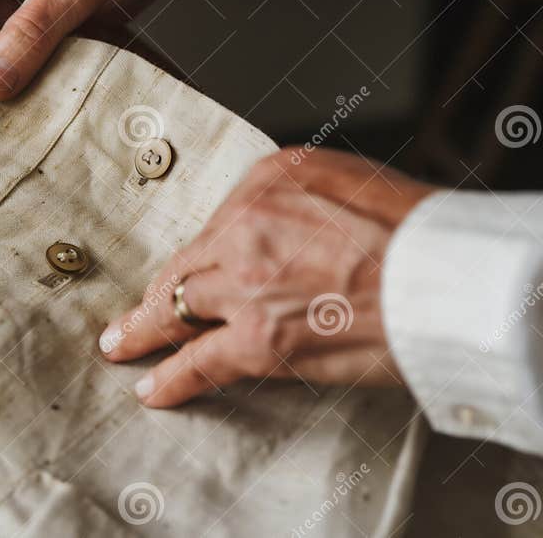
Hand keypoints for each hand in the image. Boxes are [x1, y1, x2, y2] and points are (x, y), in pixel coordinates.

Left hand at [99, 147, 435, 406]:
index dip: (199, 258)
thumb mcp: (348, 179)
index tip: (187, 272)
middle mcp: (244, 226)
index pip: (214, 226)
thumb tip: (272, 227)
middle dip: (155, 293)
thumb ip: (295, 199)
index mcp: (266, 182)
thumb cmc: (415, 229)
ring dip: (145, 330)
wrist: (445, 275)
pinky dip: (170, 379)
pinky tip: (151, 389)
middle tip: (131, 312)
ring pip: (176, 308)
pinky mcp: (256, 337)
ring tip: (123, 343)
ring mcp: (244, 283)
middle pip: (184, 266)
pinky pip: (197, 361)